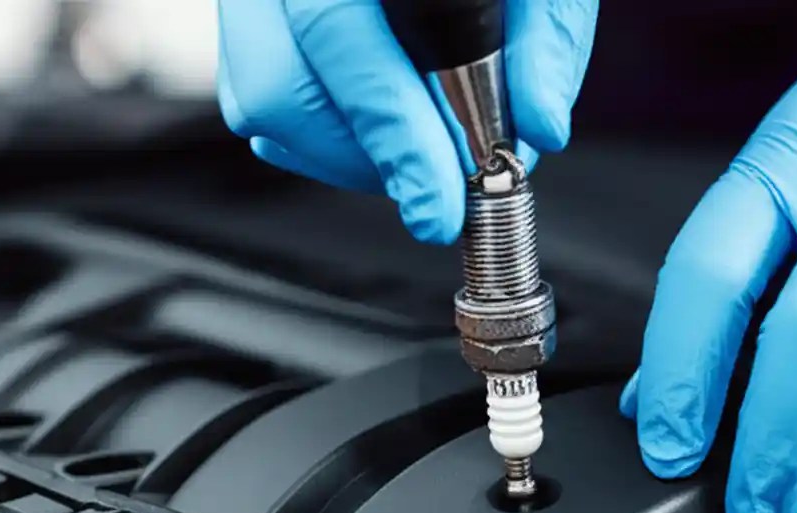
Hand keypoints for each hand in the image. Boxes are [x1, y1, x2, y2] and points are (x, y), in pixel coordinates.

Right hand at [215, 0, 596, 244]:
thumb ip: (546, 33)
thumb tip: (539, 129)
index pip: (339, 35)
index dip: (392, 136)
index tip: (439, 209)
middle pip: (280, 90)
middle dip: (371, 157)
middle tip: (446, 182)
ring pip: (263, 105)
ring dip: (353, 151)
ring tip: (430, 137)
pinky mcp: (250, 19)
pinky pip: (260, 97)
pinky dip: (331, 130)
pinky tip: (391, 110)